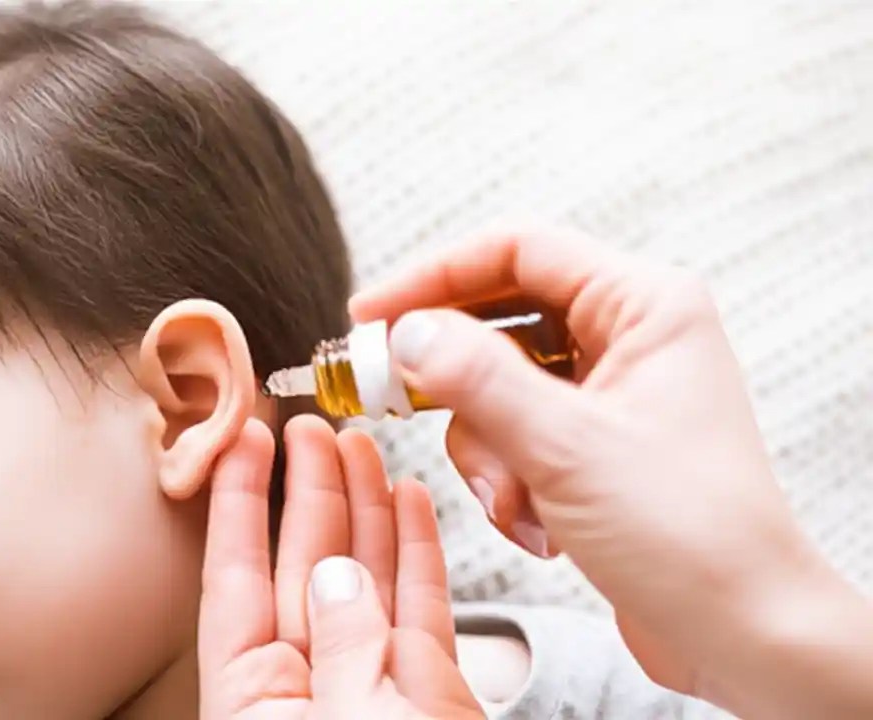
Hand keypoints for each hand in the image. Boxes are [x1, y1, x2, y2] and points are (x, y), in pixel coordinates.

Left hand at [198, 417, 484, 718]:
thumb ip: (342, 643)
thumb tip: (339, 579)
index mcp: (258, 700)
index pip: (235, 581)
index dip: (238, 504)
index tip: (243, 442)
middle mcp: (311, 684)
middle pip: (303, 567)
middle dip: (310, 490)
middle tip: (312, 429)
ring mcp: (374, 682)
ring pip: (365, 576)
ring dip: (365, 504)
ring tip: (361, 445)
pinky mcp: (429, 688)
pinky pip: (418, 604)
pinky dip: (417, 549)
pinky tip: (409, 499)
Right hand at [349, 228, 832, 706]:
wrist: (742, 634)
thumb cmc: (690, 537)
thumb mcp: (566, 447)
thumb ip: (478, 378)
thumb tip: (410, 330)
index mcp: (644, 307)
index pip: (518, 252)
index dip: (434, 277)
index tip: (372, 316)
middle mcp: (629, 339)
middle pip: (500, 320)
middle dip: (452, 376)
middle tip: (391, 395)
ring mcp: (609, 395)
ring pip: (497, 387)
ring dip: (484, 449)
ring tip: (512, 499)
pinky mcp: (592, 446)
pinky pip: (514, 436)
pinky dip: (506, 478)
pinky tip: (536, 524)